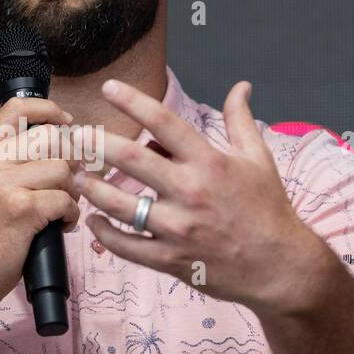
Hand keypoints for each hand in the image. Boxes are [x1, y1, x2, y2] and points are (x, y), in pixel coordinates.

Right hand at [0, 97, 83, 306]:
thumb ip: (10, 158)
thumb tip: (60, 140)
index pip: (19, 108)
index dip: (50, 111)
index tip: (66, 124)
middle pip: (51, 138)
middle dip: (69, 160)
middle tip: (68, 182)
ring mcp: (4, 183)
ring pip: (62, 169)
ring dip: (72, 191)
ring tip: (60, 208)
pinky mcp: (21, 209)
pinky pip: (65, 200)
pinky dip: (70, 215)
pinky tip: (60, 225)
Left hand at [73, 78, 329, 314]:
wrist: (281, 267)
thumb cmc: (269, 210)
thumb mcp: (258, 159)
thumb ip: (241, 120)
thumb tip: (240, 86)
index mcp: (209, 162)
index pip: (164, 123)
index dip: (133, 101)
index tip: (108, 88)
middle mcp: (190, 191)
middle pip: (129, 159)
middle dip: (94, 143)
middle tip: (72, 135)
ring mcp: (178, 228)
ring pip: (119, 205)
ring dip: (90, 188)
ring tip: (75, 177)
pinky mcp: (171, 259)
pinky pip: (127, 246)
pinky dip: (104, 233)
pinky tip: (94, 220)